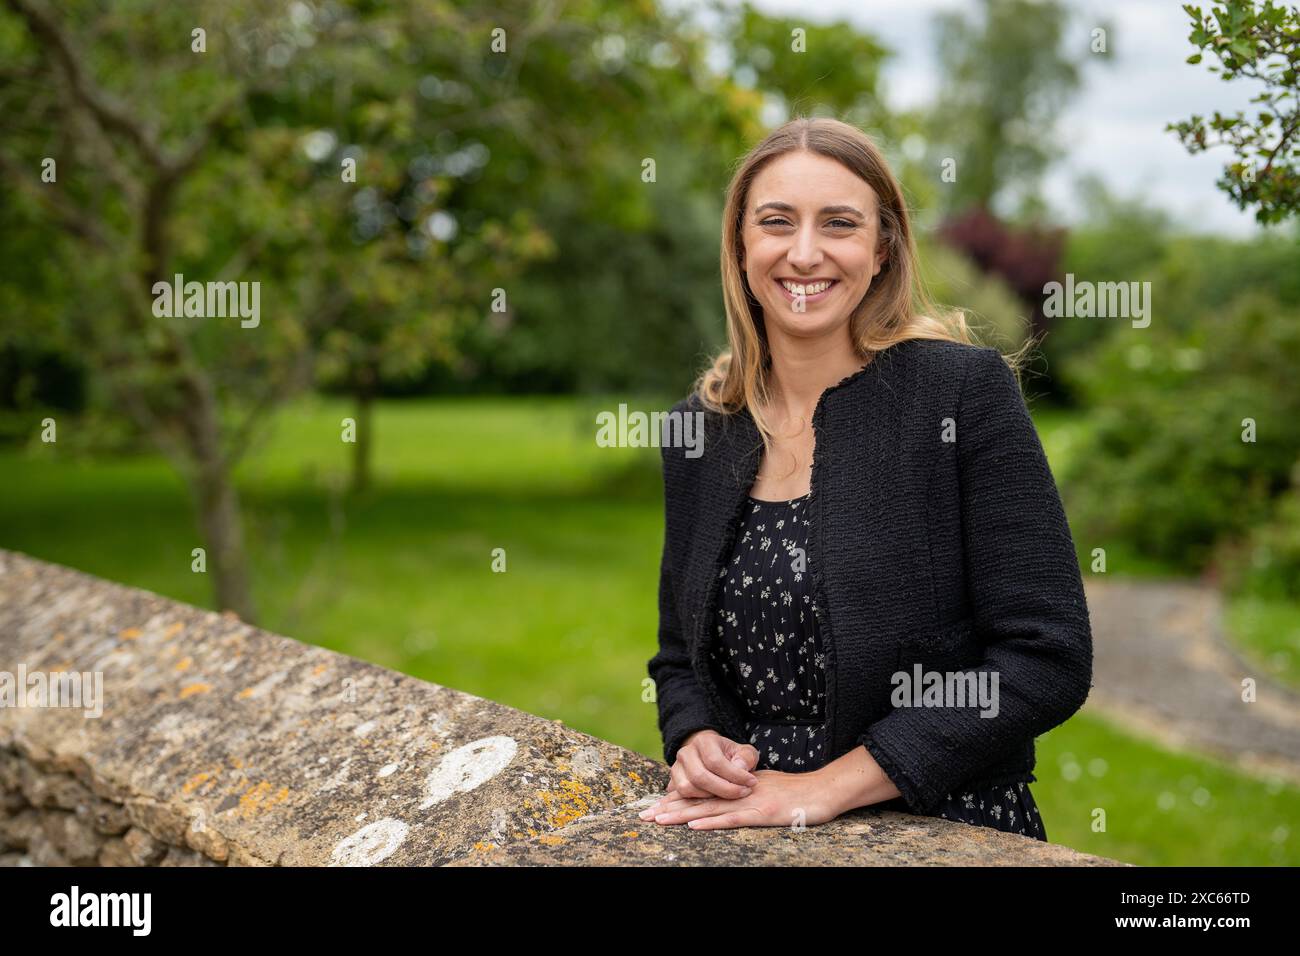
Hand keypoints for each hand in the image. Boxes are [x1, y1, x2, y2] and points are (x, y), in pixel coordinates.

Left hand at [640, 766, 841, 829]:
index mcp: (739, 786)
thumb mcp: (769, 789)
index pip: (704, 792)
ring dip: (682, 815)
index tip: (655, 806)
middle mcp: (740, 791)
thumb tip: (732, 800)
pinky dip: (712, 822)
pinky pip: (733, 819)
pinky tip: (694, 826)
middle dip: (670, 807)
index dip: (678, 799)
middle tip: (645, 815)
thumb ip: (748, 792)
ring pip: (710, 808)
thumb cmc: (801, 794)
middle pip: (700, 799)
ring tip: (659, 820)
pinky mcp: (763, 814)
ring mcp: (751, 801)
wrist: (826, 789)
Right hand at [655, 729, 759, 803]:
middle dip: (724, 790)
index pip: (715, 761)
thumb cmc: (731, 756)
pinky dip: (699, 802)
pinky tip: (716, 800)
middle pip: (700, 777)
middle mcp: (685, 753)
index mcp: (703, 741)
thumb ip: (746, 758)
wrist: (712, 756)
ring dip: (710, 797)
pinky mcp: (673, 782)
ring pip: (688, 788)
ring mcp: (676, 768)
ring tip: (729, 796)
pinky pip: (682, 797)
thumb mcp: (744, 752)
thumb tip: (740, 768)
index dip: (734, 775)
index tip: (751, 783)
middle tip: (743, 793)